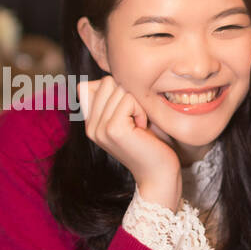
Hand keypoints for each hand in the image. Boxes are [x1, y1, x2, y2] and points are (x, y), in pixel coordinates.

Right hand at [77, 76, 180, 210]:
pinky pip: (129, 100)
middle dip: (129, 95)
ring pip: (119, 89)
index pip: (93, 84)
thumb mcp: (131, 117)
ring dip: (137, 103)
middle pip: (107, 82)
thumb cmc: (152, 143)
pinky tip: (142, 128)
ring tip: (140, 125)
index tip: (129, 112)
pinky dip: (141, 110)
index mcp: (91, 123)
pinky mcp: (112, 129)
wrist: (159, 174)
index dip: (116, 89)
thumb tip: (110, 76)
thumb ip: (115, 99)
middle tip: (137, 120)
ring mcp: (99, 128)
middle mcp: (91, 126)